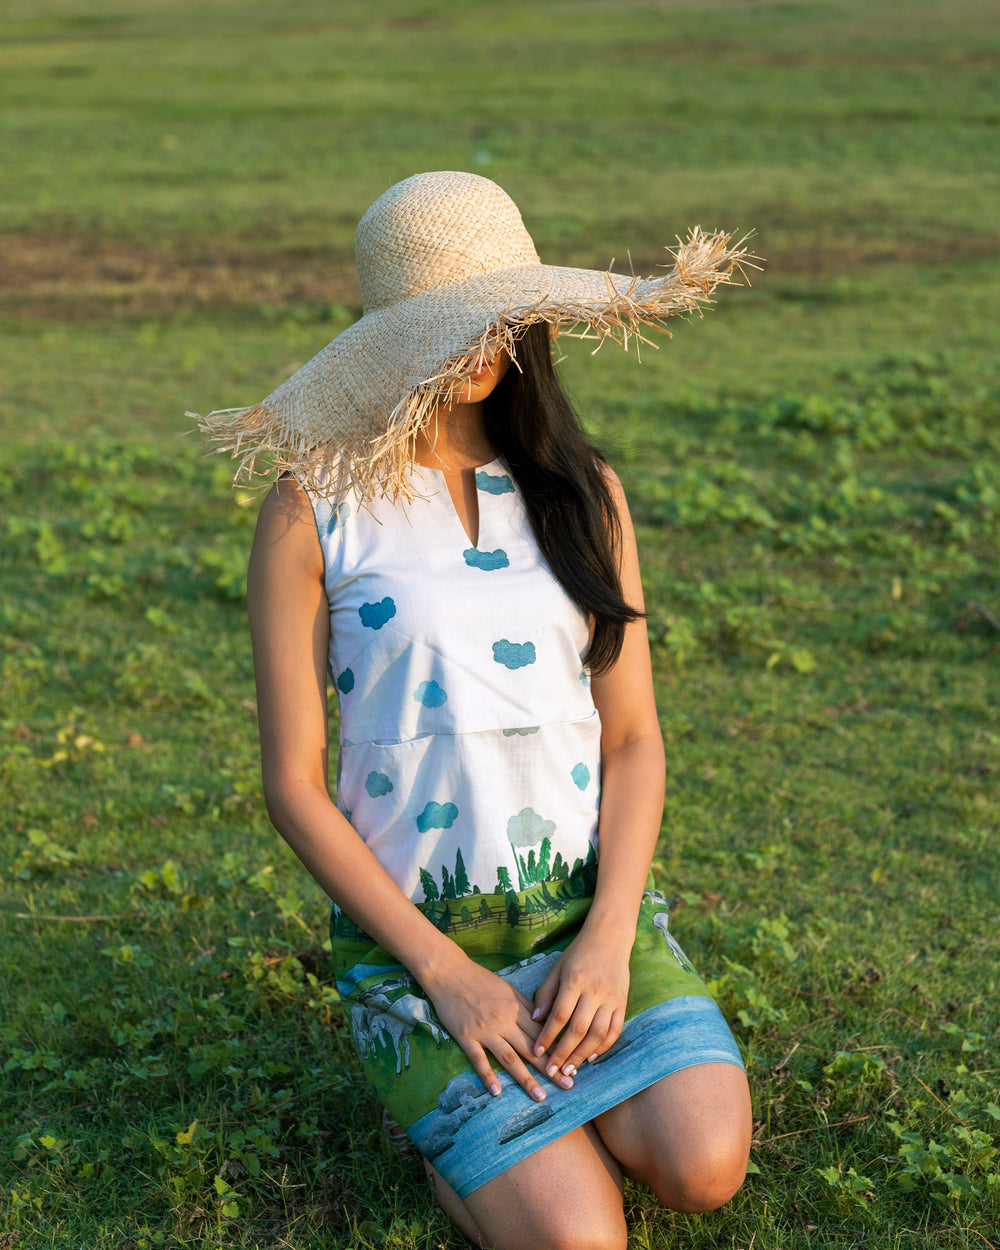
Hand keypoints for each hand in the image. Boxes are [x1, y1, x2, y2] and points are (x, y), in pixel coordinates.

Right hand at [425, 958, 574, 1101]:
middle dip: (550, 1068)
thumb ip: (526, 1009)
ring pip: (509, 1058)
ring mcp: (485, 1030)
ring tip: (540, 1096)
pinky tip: (497, 1092)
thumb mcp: (508, 990)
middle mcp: (504, 1021)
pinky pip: (479, 1059)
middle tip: (568, 1085)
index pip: (542, 1034)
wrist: (450, 972)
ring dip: (526, 1078)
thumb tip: (544, 1027)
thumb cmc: (480, 980)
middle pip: (531, 1048)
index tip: (572, 1066)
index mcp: (516, 1008)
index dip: (558, 1050)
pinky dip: (488, 1076)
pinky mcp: (466, 1036)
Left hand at [530, 928, 629, 1079]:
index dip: (547, 1036)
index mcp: (574, 981)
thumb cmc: (578, 953)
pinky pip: (615, 1030)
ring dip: (582, 1055)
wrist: (610, 937)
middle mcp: (594, 992)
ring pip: (598, 1034)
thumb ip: (546, 993)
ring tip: (569, 1070)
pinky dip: (604, 1047)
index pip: (560, 1015)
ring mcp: (611, 998)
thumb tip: (535, 1019)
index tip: (537, 1052)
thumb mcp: (557, 968)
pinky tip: (591, 1058)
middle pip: (578, 1029)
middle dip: (563, 1053)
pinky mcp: (623, 1003)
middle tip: (551, 1071)